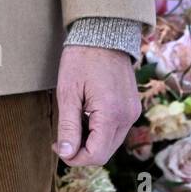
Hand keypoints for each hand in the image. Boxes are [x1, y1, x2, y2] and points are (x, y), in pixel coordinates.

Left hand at [52, 45, 142, 164]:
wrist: (103, 33)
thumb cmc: (82, 59)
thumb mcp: (68, 92)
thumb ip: (69, 126)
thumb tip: (66, 153)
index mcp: (112, 114)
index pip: (96, 155)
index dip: (74, 158)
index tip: (57, 147)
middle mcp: (128, 117)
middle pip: (105, 152)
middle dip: (82, 151)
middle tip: (61, 139)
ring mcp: (132, 112)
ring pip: (111, 142)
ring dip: (91, 141)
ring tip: (72, 123)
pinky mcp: (132, 106)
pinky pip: (117, 129)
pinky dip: (100, 130)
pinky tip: (86, 116)